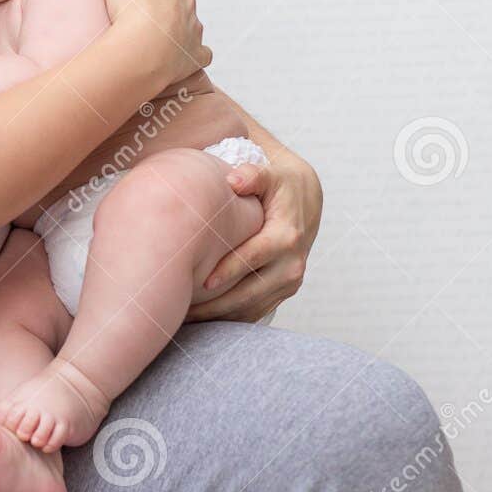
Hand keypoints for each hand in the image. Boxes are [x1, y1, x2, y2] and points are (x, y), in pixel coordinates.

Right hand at [101, 0, 210, 87]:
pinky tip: (177, 56)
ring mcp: (191, 29)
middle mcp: (185, 0)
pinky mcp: (193, 55)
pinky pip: (197, 53)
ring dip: (172, 24)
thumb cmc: (131, 5)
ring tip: (149, 35)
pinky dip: (189, 53)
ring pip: (185, 21)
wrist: (144, 49)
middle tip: (131, 10)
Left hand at [186, 153, 322, 322]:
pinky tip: (205, 318)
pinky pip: (257, 311)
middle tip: (184, 309)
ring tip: (187, 317)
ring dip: (221, 316)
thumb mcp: (271, 173)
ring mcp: (290, 281)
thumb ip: (253, 175)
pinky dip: (231, 317)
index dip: (229, 271)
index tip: (203, 283)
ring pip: (252, 307)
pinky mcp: (285, 290)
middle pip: (251, 292)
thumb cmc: (280, 182)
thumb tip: (234, 180)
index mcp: (286, 236)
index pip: (253, 258)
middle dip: (217, 304)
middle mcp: (291, 264)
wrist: (307, 199)